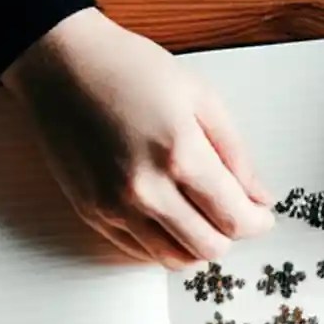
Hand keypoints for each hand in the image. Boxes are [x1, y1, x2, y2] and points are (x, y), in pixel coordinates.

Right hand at [2, 8, 273, 267]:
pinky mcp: (92, 212)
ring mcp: (114, 206)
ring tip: (201, 215)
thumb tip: (260, 197)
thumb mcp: (199, 96)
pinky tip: (169, 214)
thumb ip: (235, 153)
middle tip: (234, 212)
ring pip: (173, 259)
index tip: (262, 214)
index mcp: (180, 154)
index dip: (258, 222)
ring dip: (196, 244)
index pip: (234, 218)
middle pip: (208, 247)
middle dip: (231, 234)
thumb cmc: (127, 68)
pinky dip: (163, 241)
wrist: (60, 64)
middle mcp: (145, 189)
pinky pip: (139, 251)